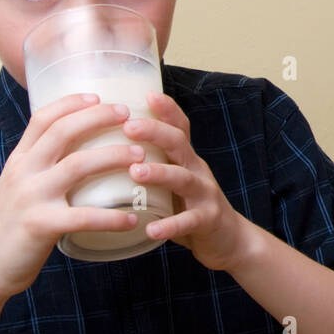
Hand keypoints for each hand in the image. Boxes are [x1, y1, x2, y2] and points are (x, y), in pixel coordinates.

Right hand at [0, 94, 146, 302]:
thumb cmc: (6, 230)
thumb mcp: (16, 189)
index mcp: (18, 162)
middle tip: (128, 115)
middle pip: (63, 132)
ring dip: (113, 156)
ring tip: (140, 156)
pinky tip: (133, 218)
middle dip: (98, 117)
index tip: (98, 95)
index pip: (42, 119)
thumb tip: (73, 154)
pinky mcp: (41, 226)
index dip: (71, 103)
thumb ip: (38, 170)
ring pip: (78, 165)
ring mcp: (31, 198)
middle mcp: (23, 173)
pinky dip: (112, 217)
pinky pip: (84, 216)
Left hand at [121, 90, 250, 272]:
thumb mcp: (174, 180)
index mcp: (186, 158)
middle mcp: (197, 169)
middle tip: (129, 126)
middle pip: (179, 144)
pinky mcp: (208, 220)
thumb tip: (104, 153)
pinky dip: (171, 224)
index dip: (167, 109)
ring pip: (183, 178)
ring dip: (160, 173)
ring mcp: (205, 194)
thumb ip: (150, 166)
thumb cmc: (190, 206)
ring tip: (136, 172)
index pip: (179, 126)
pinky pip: (189, 220)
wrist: (229, 238)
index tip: (147, 94)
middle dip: (155, 132)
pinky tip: (152, 229)